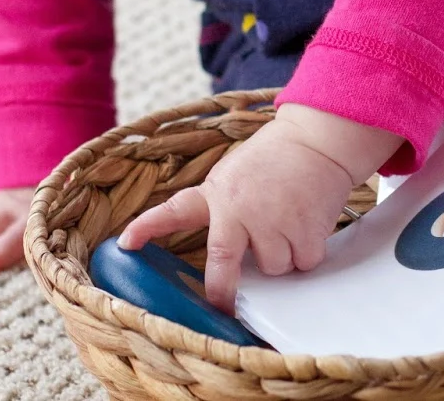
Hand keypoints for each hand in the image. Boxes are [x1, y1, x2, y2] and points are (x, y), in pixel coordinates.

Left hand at [118, 105, 400, 313]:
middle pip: (225, 269)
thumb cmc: (277, 157)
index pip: (175, 211)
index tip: (124, 244)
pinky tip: (307, 226)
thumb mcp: (236, 174)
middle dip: (224, 292)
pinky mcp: (305, 230)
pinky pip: (303, 263)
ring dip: (282, 257)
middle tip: (225, 303)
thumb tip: (224, 255)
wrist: (319, 139)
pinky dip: (307, 253)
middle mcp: (241, 211)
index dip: (146, 228)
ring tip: (288, 226)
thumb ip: (223, 209)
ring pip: (274, 269)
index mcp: (219, 194)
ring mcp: (274, 223)